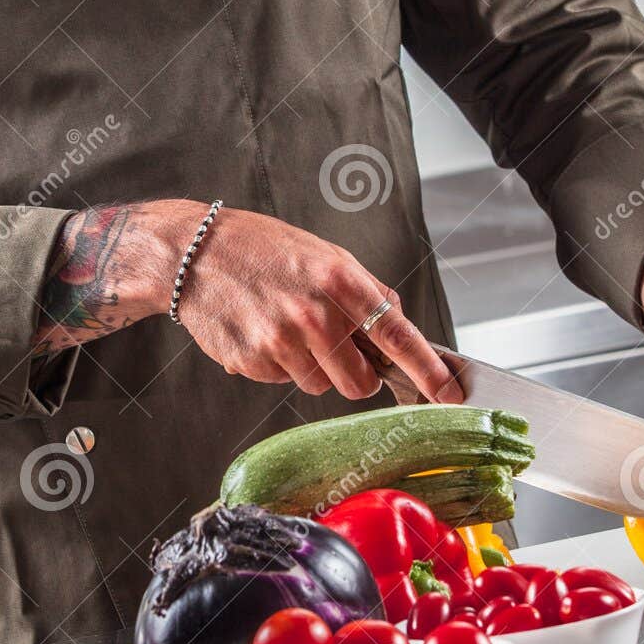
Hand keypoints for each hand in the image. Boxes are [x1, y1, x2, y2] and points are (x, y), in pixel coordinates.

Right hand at [172, 205, 462, 403]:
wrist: (194, 254)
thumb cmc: (262, 250)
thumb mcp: (324, 254)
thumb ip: (364, 290)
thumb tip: (399, 325)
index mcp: (339, 279)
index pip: (396, 334)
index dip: (428, 369)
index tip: (449, 393)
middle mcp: (313, 313)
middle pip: (359, 383)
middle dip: (355, 376)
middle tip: (334, 350)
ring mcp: (280, 341)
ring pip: (318, 386)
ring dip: (311, 367)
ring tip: (285, 328)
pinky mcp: (252, 362)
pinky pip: (282, 381)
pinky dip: (278, 365)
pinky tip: (261, 332)